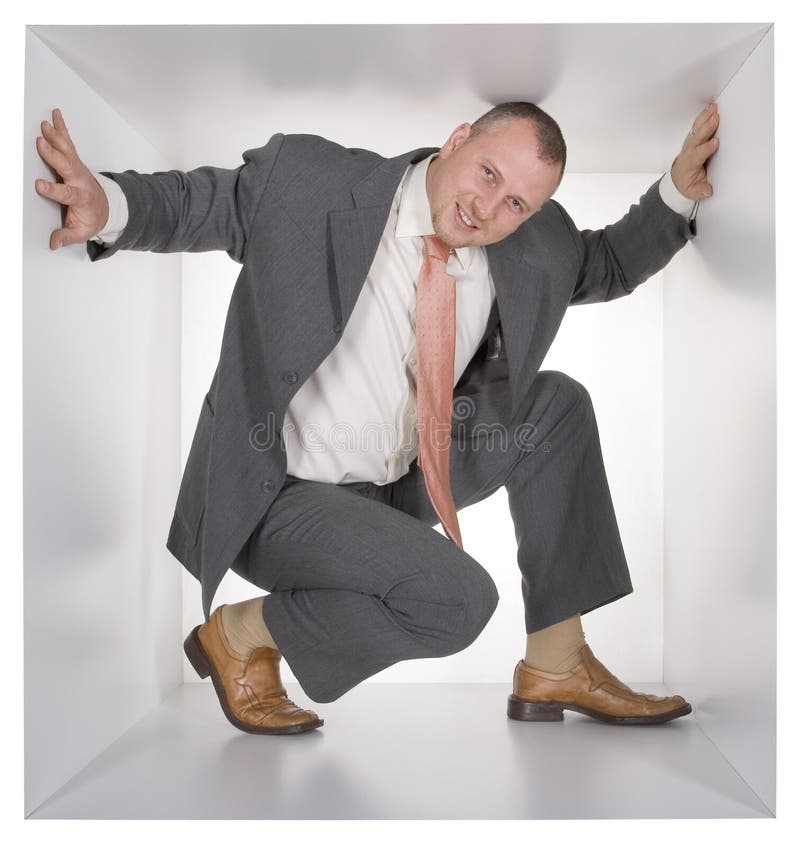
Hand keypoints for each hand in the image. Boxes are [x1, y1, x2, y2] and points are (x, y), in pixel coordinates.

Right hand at [34, 108, 109, 249]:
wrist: (107, 208)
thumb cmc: (91, 218)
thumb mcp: (82, 232)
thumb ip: (67, 237)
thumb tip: (54, 243)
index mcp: (81, 198)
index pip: (66, 194)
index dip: (53, 190)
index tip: (39, 185)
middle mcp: (80, 180)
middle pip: (66, 167)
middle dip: (53, 155)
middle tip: (40, 143)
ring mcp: (78, 169)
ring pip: (67, 151)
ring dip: (56, 137)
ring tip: (45, 124)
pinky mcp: (75, 161)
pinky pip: (68, 142)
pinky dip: (62, 128)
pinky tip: (55, 115)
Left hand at [670, 102, 719, 200]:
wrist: (678, 178)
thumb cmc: (687, 183)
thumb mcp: (693, 192)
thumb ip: (700, 190)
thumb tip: (707, 190)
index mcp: (689, 164)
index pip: (698, 155)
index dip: (706, 149)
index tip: (715, 142)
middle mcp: (689, 151)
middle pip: (697, 137)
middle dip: (706, 127)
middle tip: (715, 117)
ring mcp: (690, 143)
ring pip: (697, 129)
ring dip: (705, 118)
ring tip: (713, 108)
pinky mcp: (693, 138)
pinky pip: (698, 125)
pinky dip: (704, 116)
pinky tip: (710, 108)